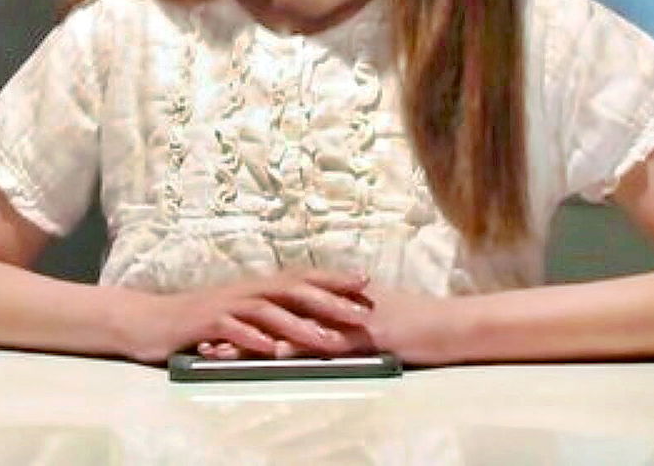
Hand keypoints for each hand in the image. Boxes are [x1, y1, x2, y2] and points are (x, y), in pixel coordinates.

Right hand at [124, 269, 373, 362]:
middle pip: (293, 291)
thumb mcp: (237, 314)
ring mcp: (226, 306)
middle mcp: (245, 291)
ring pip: (269, 312)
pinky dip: (253, 338)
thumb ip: (267, 313)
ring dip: (301, 326)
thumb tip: (303, 318)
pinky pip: (233, 330)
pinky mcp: (206, 324)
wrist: (148, 320)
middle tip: (362, 313)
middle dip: (330, 301)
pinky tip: (272, 350)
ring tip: (328, 340)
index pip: (301, 279)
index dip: (333, 280)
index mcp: (256, 288)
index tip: (366, 283)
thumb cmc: (197, 321)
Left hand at [199, 285, 457, 365]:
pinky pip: (324, 342)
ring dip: (255, 338)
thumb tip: (323, 327)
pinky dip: (296, 347)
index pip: (281, 307)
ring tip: (219, 350)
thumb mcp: (374, 316)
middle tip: (204, 338)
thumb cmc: (416, 326)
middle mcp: (333, 304)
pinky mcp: (362, 335)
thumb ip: (345, 317)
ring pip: (290, 326)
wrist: (450, 326)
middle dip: (239, 326)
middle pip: (276, 313)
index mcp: (333, 300)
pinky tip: (272, 354)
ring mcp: (346, 318)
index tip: (217, 326)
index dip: (249, 316)